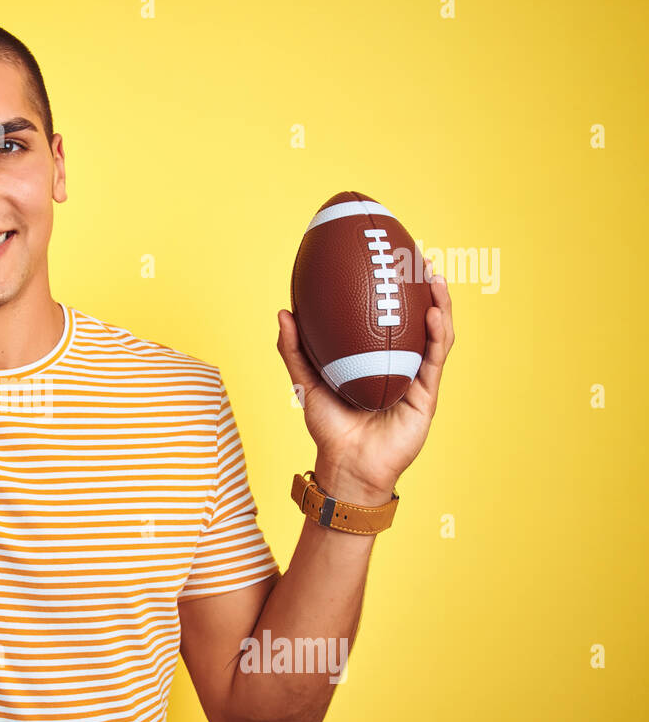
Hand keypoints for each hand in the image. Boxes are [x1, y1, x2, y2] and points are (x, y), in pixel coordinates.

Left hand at [276, 262, 454, 504]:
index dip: (387, 289)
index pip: (384, 317)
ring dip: (437, 301)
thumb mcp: (305, 383)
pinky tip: (435, 310)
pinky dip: (438, 332)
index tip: (383, 256)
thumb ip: (294, 350)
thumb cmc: (328, 429)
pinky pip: (436, 357)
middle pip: (414, 318)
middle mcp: (399, 363)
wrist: (347, 467)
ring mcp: (416, 378)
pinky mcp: (427, 394)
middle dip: (417, 285)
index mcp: (374, 358)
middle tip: (413, 253)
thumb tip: (283, 312)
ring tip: (432, 273)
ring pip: (434, 332)